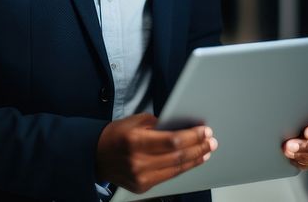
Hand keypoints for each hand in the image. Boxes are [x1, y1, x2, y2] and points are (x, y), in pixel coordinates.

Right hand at [95, 113, 217, 193]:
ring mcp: (140, 177)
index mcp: (135, 141)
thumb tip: (183, 126)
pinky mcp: (142, 187)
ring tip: (206, 150)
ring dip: (194, 159)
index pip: (172, 140)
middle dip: (198, 147)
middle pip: (177, 156)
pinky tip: (191, 161)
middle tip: (211, 141)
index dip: (192, 136)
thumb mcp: (134, 121)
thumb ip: (158, 124)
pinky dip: (182, 168)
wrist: (95, 156)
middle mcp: (138, 162)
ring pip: (176, 169)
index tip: (205, 130)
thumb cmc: (116, 135)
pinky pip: (168, 177)